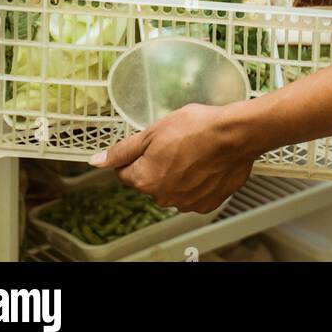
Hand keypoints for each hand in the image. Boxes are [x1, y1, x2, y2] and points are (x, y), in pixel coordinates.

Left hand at [91, 103, 255, 213]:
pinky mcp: (206, 203)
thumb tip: (97, 161)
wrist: (234, 135)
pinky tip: (205, 164)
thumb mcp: (153, 131)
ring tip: (193, 152)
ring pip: (172, 188)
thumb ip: (123, 150)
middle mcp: (163, 197)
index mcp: (145, 179)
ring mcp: (185, 203)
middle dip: (158, 165)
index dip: (136, 155)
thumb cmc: (196, 128)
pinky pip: (193, 194)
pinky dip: (197, 182)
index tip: (150, 144)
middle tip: (174, 143)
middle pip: (150, 181)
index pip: (125, 172)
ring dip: (177, 174)